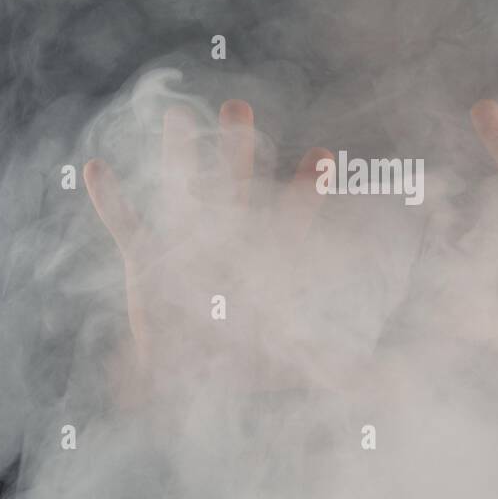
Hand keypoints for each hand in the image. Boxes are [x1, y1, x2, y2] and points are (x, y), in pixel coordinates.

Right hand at [83, 99, 331, 406]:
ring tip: (176, 115)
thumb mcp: (303, 369)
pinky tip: (97, 169)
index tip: (325, 157)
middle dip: (236, 149)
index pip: (291, 217)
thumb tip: (400, 390)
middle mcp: (228, 240)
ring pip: (182, 191)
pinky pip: (126, 227)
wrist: (198, 381)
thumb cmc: (254, 367)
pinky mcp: (146, 264)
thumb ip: (346, 373)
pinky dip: (111, 201)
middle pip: (235, 185)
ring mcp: (185, 245)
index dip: (307, 189)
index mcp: (266, 258)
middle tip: (238, 108)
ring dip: (177, 156)